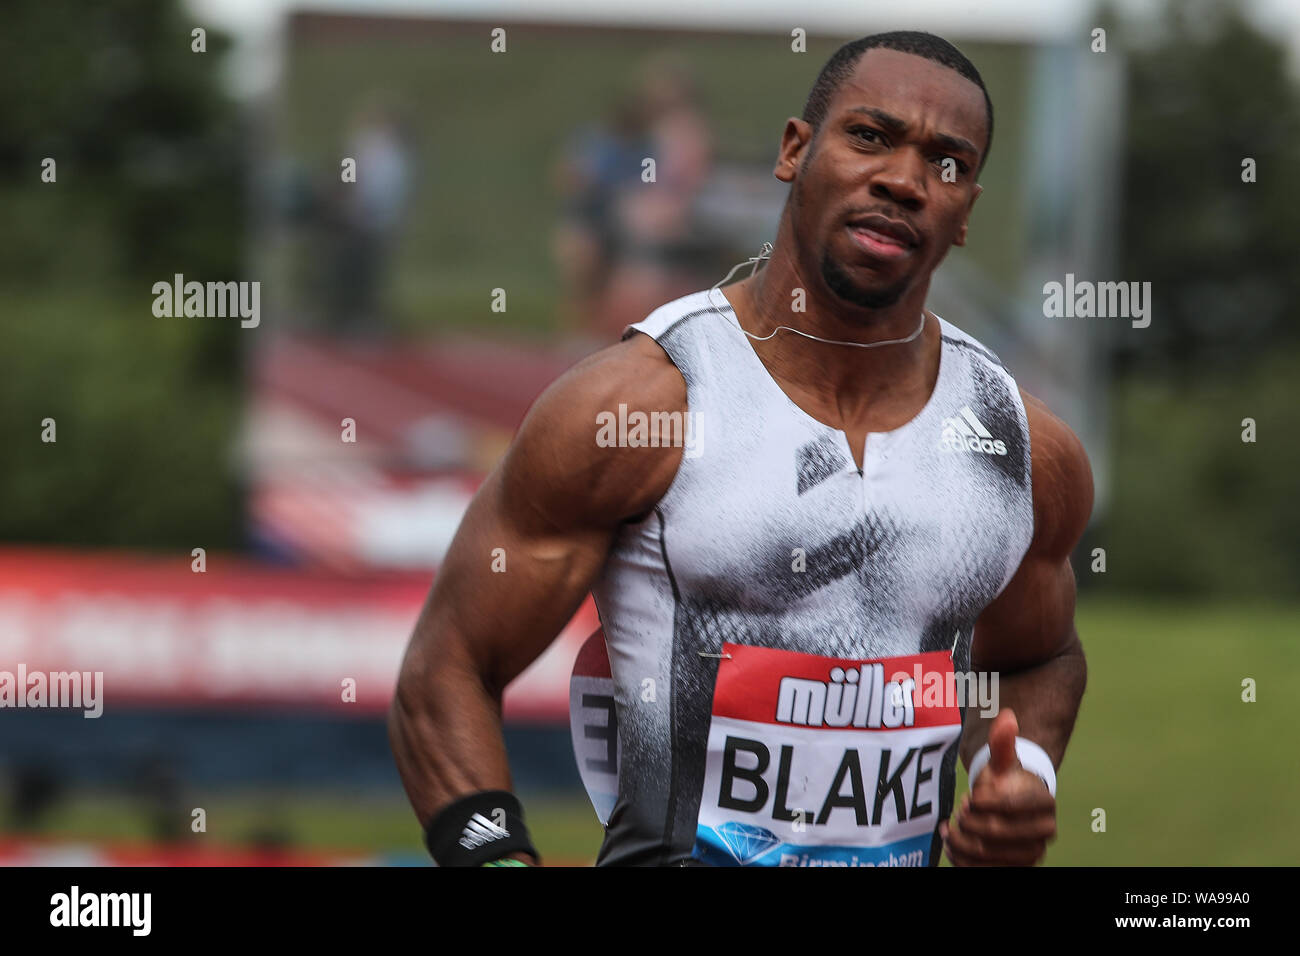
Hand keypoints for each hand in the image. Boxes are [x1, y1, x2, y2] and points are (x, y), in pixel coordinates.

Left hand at [939, 708, 1056, 865]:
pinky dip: (963, 859)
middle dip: (969, 820)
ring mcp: (1032, 853)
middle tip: (960, 810)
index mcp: (1045, 802)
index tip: (970, 796)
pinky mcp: (1018, 869)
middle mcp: (1045, 832)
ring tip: (952, 827)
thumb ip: (1003, 742)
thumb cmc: (1006, 782)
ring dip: (962, 841)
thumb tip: (1007, 717)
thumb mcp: (1002, 762)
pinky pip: (986, 870)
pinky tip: (952, 845)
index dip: (982, 801)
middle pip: (995, 831)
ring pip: (987, 853)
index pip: (1008, 804)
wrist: (1011, 807)